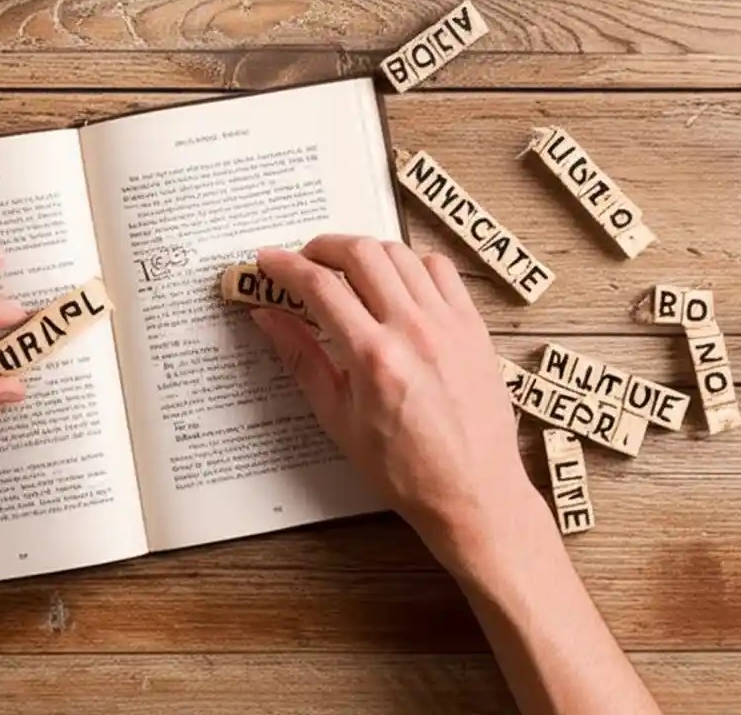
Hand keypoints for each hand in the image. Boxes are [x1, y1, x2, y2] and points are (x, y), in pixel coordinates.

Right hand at [253, 236, 543, 568]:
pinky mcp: (473, 326)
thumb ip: (302, 359)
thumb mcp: (338, 419)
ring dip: (365, 251)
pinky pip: (440, 269)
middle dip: (322, 247)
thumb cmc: (406, 469)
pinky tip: (396, 283)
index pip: (319, 287)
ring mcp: (449, 323)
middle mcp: (414, 330)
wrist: (472, 492)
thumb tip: (269, 318)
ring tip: (346, 271)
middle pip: (360, 253)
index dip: (284, 267)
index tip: (267, 263)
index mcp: (374, 357)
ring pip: (400, 253)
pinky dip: (411, 263)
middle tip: (304, 262)